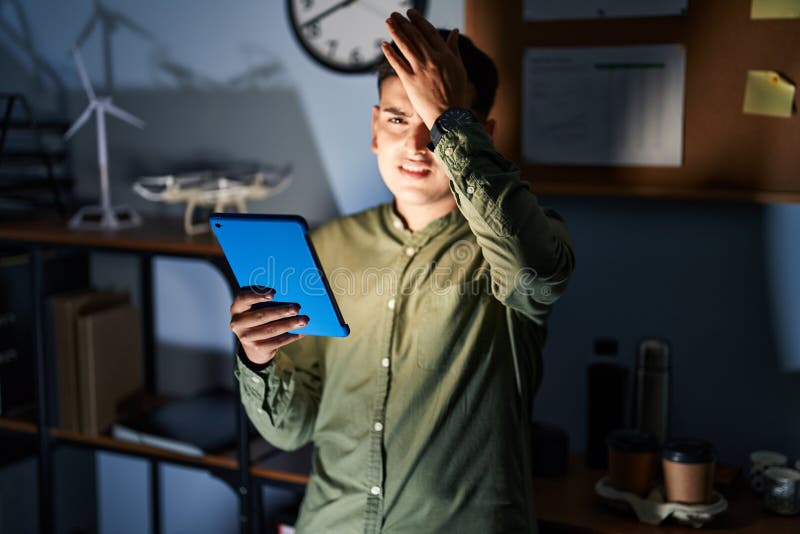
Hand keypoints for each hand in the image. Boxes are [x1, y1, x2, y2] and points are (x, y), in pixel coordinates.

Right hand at [229, 287, 307, 365]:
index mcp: (237, 309)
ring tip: (303, 320)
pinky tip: (301, 332)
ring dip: (289, 324)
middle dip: (280, 312)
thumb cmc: (258, 315)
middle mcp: (238, 323)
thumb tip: (289, 295)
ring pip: (270, 330)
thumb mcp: (256, 306)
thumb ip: (266, 300)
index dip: (257, 295)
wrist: (253, 343)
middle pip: (260, 316)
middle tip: (296, 308)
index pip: (243, 299)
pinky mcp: (257, 348)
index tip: (273, 293)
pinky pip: (276, 342)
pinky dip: (290, 337)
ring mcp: (246, 338)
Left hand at [382, 9, 471, 128]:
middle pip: (415, 35)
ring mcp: (420, 70)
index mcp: (445, 55)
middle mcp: (432, 59)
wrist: (449, 117)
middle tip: (395, 15)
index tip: (411, 13)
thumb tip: (454, 31)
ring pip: (405, 45)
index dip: (418, 20)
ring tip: (388, 21)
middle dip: (404, 23)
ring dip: (395, 31)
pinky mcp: (410, 81)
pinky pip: (397, 63)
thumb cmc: (457, 95)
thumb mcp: (460, 69)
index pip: (429, 32)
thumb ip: (454, 49)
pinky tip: (384, 44)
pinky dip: (390, 53)